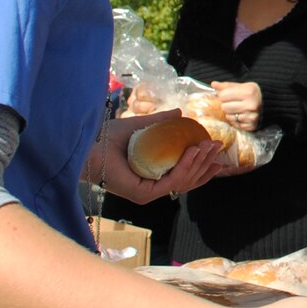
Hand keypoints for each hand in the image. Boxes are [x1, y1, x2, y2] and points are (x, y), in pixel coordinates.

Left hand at [94, 110, 226, 203]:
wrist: (89, 143)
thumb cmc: (107, 137)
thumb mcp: (141, 126)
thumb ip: (160, 121)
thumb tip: (180, 113)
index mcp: (152, 176)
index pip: (183, 175)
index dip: (203, 165)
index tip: (217, 153)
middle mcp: (151, 188)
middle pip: (187, 180)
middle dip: (206, 164)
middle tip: (218, 146)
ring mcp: (147, 193)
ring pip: (182, 182)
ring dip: (199, 163)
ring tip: (208, 145)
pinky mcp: (142, 194)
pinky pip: (170, 182)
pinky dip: (184, 167)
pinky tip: (193, 151)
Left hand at [213, 81, 263, 131]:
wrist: (268, 103)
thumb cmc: (251, 93)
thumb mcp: (241, 86)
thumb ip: (226, 86)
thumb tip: (213, 84)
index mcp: (248, 92)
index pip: (223, 95)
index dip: (223, 95)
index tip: (228, 95)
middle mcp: (251, 105)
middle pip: (224, 107)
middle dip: (226, 105)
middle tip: (233, 103)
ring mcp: (252, 116)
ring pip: (229, 117)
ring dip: (231, 114)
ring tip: (238, 109)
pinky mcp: (252, 125)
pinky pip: (236, 125)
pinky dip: (237, 121)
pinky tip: (242, 116)